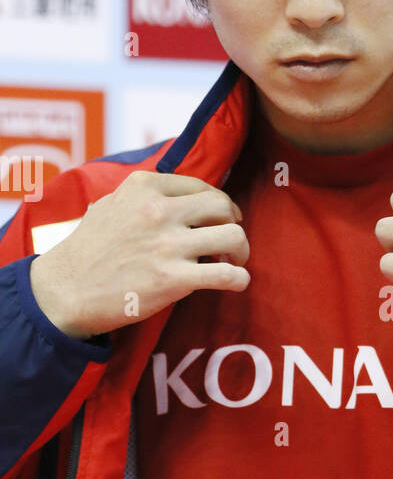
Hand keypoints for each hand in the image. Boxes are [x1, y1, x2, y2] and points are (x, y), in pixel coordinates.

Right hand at [29, 170, 249, 339]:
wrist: (64, 290)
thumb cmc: (87, 250)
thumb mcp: (110, 205)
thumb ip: (143, 197)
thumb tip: (176, 198)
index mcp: (145, 187)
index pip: (202, 187)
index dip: (220, 205)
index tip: (223, 218)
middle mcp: (159, 210)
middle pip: (223, 207)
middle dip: (233, 224)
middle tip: (230, 243)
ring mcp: (168, 244)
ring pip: (234, 236)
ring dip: (241, 252)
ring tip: (234, 263)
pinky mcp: (173, 279)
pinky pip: (227, 275)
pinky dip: (239, 280)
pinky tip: (236, 283)